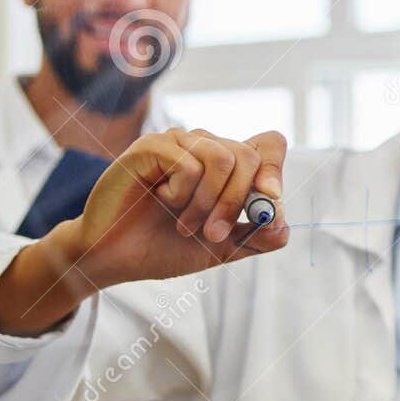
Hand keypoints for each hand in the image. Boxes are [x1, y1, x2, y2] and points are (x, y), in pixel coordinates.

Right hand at [62, 127, 289, 289]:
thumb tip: (285, 227)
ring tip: (186, 225)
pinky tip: (161, 201)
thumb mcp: (221, 248)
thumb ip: (255, 238)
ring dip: (208, 203)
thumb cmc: (163, 247)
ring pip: (222, 159)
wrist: (114, 258)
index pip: (268, 145)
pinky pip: (188, 164)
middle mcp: (204, 146)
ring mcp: (177, 142)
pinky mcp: (150, 147)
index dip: (275, 168)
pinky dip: (182, 194)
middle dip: (237, 202)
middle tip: (214, 233)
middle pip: (248, 156)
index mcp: (225, 166)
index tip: (270, 201)